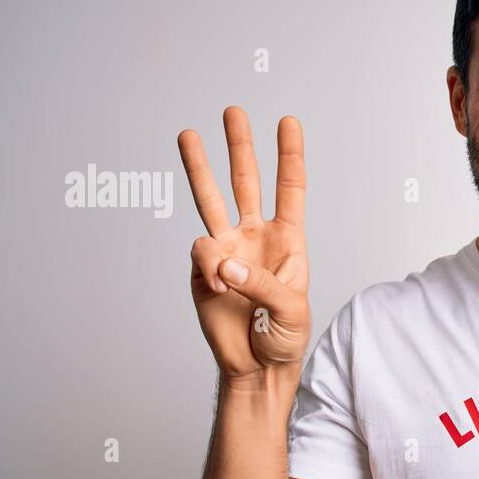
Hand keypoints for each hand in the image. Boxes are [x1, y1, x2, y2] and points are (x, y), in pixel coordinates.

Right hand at [179, 106, 310, 386]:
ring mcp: (226, 250)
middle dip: (240, 147)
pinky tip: (220, 292)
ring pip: (211, 200)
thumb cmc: (284, 337)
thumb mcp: (290, 309)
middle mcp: (255, 237)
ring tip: (187, 134)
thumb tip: (223, 261)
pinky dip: (209, 271)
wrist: (257, 367)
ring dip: (200, 168)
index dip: (289, 156)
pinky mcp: (201, 270)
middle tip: (233, 112)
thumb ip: (261, 283)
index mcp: (288, 240)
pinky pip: (200, 255)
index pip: (290, 189)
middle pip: (246, 182)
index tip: (288, 121)